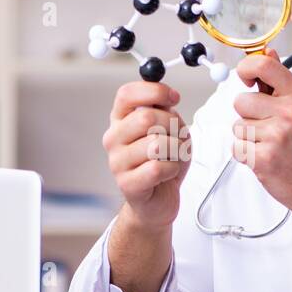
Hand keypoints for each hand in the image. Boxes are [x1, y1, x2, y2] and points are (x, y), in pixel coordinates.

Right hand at [103, 80, 191, 230]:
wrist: (158, 199)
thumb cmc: (162, 162)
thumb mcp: (168, 129)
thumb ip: (165, 111)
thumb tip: (167, 98)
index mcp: (120, 120)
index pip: (127, 94)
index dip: (155, 91)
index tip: (173, 98)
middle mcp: (114, 139)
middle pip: (146, 118)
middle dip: (173, 126)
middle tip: (177, 137)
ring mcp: (117, 162)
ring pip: (156, 144)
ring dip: (176, 150)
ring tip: (173, 157)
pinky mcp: (127, 184)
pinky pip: (158, 168)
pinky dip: (172, 169)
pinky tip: (167, 173)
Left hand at [232, 48, 291, 222]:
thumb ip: (282, 83)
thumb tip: (267, 53)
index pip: (264, 66)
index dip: (246, 68)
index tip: (245, 77)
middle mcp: (288, 113)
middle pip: (241, 100)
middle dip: (248, 115)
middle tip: (268, 127)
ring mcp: (275, 136)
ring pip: (237, 126)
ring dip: (248, 137)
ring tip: (271, 145)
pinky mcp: (263, 158)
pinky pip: (237, 148)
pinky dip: (247, 155)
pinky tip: (267, 158)